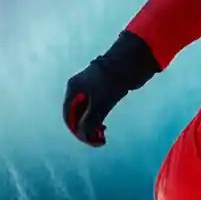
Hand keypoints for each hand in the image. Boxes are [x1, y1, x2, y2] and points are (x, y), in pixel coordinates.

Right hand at [63, 31, 159, 146]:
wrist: (132, 59)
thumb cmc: (113, 79)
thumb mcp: (100, 103)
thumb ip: (90, 121)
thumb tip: (83, 136)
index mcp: (74, 88)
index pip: (69, 116)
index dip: (77, 130)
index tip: (90, 140)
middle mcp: (80, 88)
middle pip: (77, 114)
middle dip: (85, 128)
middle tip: (99, 139)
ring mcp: (92, 87)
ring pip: (87, 112)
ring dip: (93, 125)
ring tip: (103, 134)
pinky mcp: (104, 88)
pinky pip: (96, 107)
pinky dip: (99, 118)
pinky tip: (104, 126)